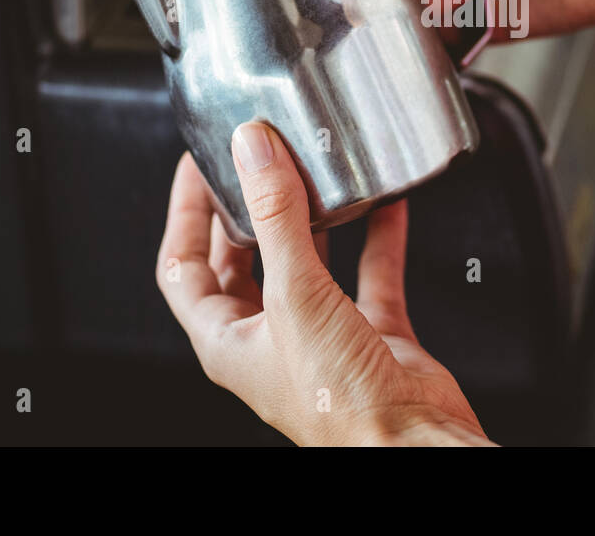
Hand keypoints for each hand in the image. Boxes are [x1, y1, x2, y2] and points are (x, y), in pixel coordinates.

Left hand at [156, 122, 492, 445]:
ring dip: (310, 218)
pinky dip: (377, 236)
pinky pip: (370, 272)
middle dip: (248, 208)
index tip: (199, 164)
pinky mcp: (371, 333)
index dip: (186, 211)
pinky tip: (386, 204)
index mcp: (227, 338)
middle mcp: (269, 337)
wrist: (410, 441)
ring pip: (307, 262)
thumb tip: (254, 153)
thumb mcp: (295, 294)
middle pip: (244, 259)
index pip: (184, 264)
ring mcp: (321, 334)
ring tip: (312, 172)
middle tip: (256, 161)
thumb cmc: (338, 402)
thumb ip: (276, 217)